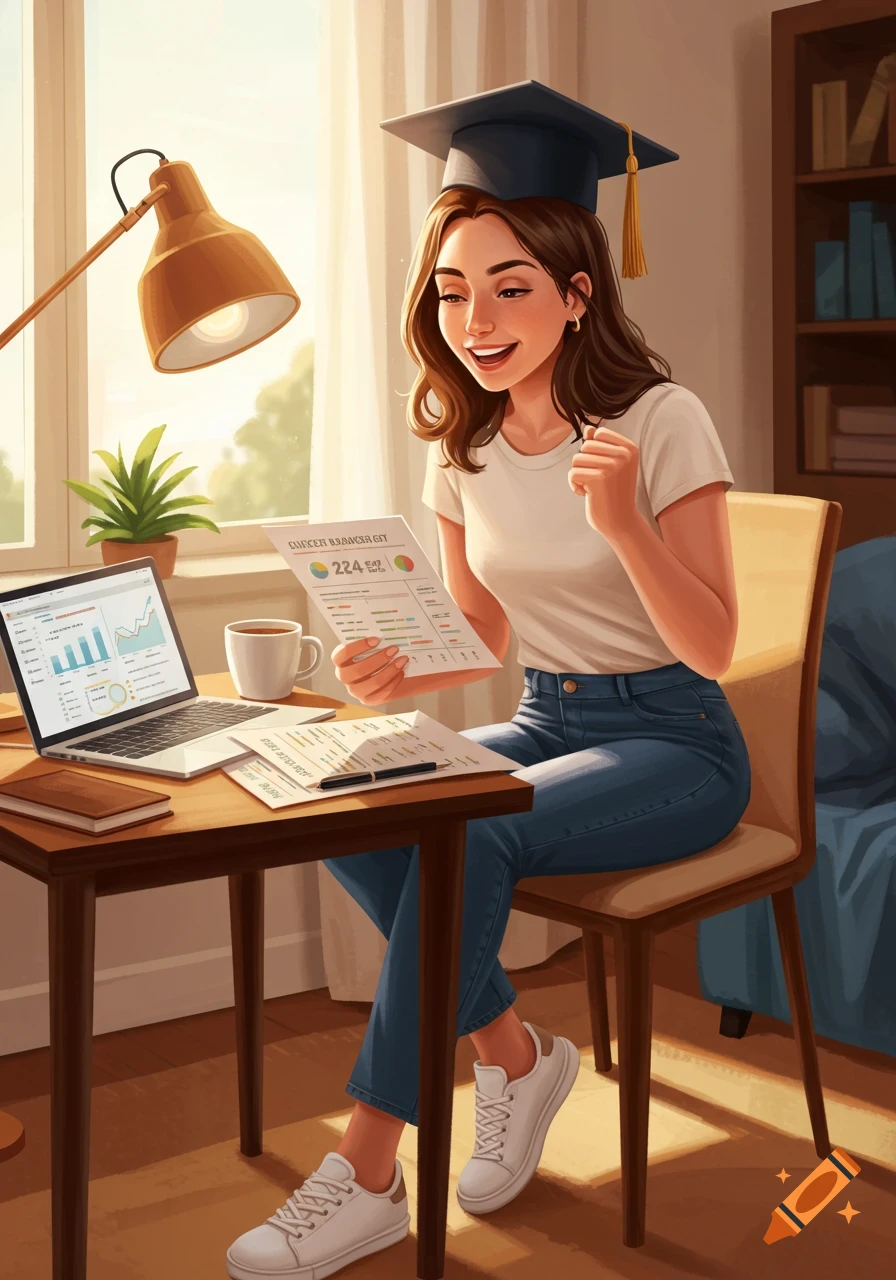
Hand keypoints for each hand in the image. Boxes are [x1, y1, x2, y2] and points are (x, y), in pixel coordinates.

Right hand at [332, 636, 409, 706]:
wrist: (388, 672)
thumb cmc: (377, 655)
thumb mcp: (372, 646)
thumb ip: (372, 640)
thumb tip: (383, 627)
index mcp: (341, 662)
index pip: (341, 655)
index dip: (357, 647)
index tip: (376, 639)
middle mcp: (345, 678)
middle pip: (357, 671)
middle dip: (378, 659)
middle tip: (394, 649)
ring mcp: (357, 691)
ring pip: (372, 683)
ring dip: (390, 670)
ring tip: (403, 659)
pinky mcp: (370, 700)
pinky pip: (383, 692)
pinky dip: (394, 681)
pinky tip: (401, 671)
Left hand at [568, 422, 640, 540]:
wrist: (620, 521)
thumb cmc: (613, 492)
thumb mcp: (611, 465)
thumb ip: (600, 445)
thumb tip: (588, 428)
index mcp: (630, 448)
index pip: (598, 433)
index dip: (593, 450)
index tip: (603, 466)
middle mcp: (623, 455)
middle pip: (585, 445)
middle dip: (585, 463)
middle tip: (598, 480)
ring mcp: (612, 466)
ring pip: (577, 459)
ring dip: (579, 475)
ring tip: (593, 487)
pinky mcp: (598, 479)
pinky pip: (572, 473)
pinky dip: (575, 485)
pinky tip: (587, 494)